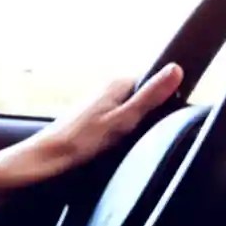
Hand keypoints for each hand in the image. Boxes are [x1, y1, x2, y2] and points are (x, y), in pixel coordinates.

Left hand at [23, 63, 184, 179]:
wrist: (49, 157)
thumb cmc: (83, 140)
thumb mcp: (124, 119)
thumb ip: (150, 96)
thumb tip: (176, 69)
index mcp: (117, 82)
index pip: (154, 83)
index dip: (162, 102)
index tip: (160, 122)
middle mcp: (107, 87)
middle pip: (142, 98)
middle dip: (146, 116)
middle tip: (139, 136)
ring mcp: (99, 101)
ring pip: (128, 111)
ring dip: (131, 127)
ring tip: (124, 143)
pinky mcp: (92, 116)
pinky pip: (116, 121)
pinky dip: (118, 133)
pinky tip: (112, 146)